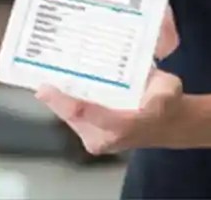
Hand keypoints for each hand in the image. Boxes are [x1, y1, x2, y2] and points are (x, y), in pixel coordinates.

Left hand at [37, 8, 182, 154]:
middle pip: (70, 115)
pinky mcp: (90, 137)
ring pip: (68, 117)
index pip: (86, 113)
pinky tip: (57, 84)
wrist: (167, 124)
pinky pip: (72, 118)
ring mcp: (96, 140)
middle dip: (55, 95)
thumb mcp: (168, 88)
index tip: (45, 86)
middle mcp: (106, 137)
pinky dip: (63, 102)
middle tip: (41, 71)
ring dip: (57, 98)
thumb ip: (156, 82)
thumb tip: (143, 74)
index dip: (62, 100)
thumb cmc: (166, 103)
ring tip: (46, 74)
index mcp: (125, 124)